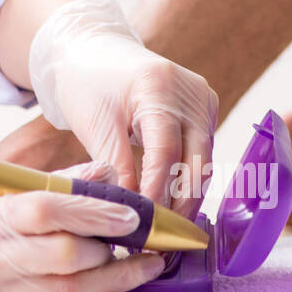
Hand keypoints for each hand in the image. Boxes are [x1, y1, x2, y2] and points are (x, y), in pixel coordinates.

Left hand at [29, 0, 217, 218]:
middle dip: (181, 205)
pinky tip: (174, 207)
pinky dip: (187, 178)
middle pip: (195, 160)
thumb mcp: (95, 124)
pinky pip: (200, 152)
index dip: (158, 194)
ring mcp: (203, 99)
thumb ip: (115, 167)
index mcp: (159, 87)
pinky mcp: (204, 109)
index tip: (146, 227)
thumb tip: (130, 212)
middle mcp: (192, 92)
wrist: (94, 50)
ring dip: (187, 196)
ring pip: (202, 161)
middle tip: (164, 241)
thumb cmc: (87, 83)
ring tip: (168, 231)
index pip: (165, 152)